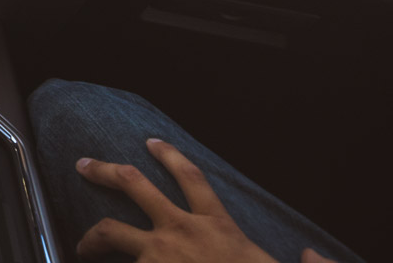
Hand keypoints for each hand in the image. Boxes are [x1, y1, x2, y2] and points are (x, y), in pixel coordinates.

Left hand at [75, 138, 337, 262]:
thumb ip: (309, 262)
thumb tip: (313, 252)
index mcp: (217, 227)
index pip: (192, 179)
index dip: (170, 156)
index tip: (151, 142)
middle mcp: (181, 231)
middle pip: (134, 185)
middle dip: (105, 171)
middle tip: (83, 164)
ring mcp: (158, 253)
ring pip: (110, 229)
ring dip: (91, 236)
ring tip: (80, 244)